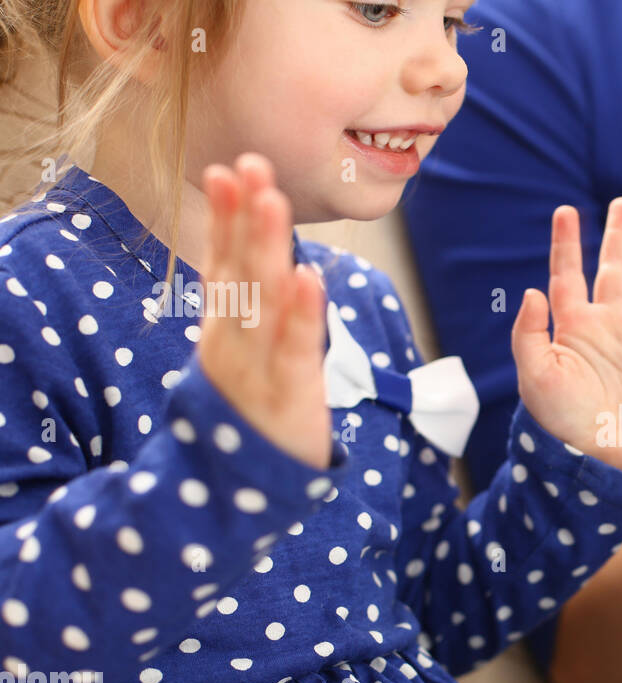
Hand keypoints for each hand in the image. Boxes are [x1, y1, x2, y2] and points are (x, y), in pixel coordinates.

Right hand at [197, 154, 331, 469]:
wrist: (237, 490)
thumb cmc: (251, 411)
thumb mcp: (243, 356)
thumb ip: (248, 308)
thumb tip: (259, 254)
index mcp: (224, 329)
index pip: (224, 262)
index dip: (227, 217)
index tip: (232, 169)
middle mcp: (232, 342)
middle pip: (240, 271)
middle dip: (246, 218)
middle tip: (254, 165)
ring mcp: (254, 368)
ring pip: (261, 302)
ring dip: (268, 249)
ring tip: (275, 202)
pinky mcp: (286, 397)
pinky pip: (293, 351)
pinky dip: (299, 316)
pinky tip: (308, 280)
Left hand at [511, 199, 621, 473]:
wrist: (599, 454)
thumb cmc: (559, 420)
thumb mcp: (535, 376)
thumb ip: (529, 333)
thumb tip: (531, 291)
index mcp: (572, 325)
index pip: (568, 273)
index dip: (567, 242)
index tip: (566, 210)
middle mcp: (604, 324)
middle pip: (611, 268)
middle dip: (617, 235)